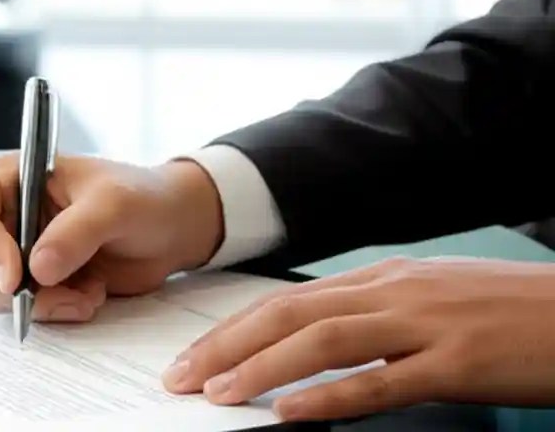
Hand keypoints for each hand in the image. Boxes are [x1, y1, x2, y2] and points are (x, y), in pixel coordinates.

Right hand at [0, 153, 223, 322]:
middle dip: (18, 286)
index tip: (15, 276)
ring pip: (0, 293)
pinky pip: (30, 309)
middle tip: (63, 292)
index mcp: (11, 179)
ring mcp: (21, 251)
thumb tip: (37, 269)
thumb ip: (75, 233)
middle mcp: (8, 215)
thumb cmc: (143, 198)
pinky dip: (60, 310)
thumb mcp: (113, 205)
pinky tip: (92, 294)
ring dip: (44, 302)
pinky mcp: (41, 281)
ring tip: (87, 292)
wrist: (174, 228)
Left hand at [163, 256, 554, 420]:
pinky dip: (332, 397)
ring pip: (324, 341)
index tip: (193, 356)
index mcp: (385, 279)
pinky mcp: (459, 363)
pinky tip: (292, 413)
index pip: (288, 300)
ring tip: (217, 393)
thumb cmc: (512, 312)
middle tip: (180, 377)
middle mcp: (395, 293)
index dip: (234, 328)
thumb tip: (319, 345)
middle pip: (289, 314)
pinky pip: (383, 381)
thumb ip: (378, 317)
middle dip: (226, 346)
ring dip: (261, 367)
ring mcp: (426, 326)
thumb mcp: (434, 301)